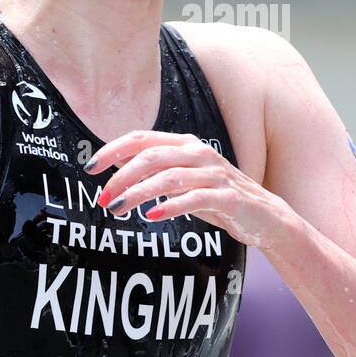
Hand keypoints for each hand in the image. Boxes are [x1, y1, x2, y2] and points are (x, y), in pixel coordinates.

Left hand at [85, 131, 292, 251]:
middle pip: (151, 157)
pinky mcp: (228, 197)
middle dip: (121, 177)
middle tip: (102, 198)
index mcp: (186, 144)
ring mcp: (215, 174)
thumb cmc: (218, 199)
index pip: (142, 139)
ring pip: (168, 177)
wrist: (265, 217)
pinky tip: (152, 217)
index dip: (113, 150)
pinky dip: (170, 207)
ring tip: (118, 209)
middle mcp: (199, 153)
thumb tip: (116, 167)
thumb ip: (156, 171)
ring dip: (138, 193)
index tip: (90, 167)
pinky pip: (194, 199)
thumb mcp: (184, 181)